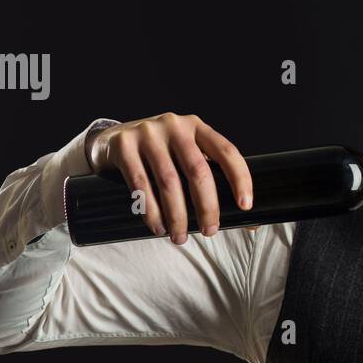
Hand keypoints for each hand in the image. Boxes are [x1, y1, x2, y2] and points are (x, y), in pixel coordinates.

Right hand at [87, 112, 253, 243]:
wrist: (112, 139)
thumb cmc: (160, 154)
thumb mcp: (185, 155)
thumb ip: (210, 178)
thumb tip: (250, 223)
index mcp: (197, 127)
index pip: (226, 151)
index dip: (240, 179)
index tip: (245, 206)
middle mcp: (175, 126)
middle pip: (198, 171)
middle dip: (206, 207)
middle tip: (209, 231)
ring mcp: (148, 133)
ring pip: (169, 182)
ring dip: (177, 216)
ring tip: (180, 236)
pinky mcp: (125, 146)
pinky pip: (141, 185)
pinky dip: (151, 211)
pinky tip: (158, 227)